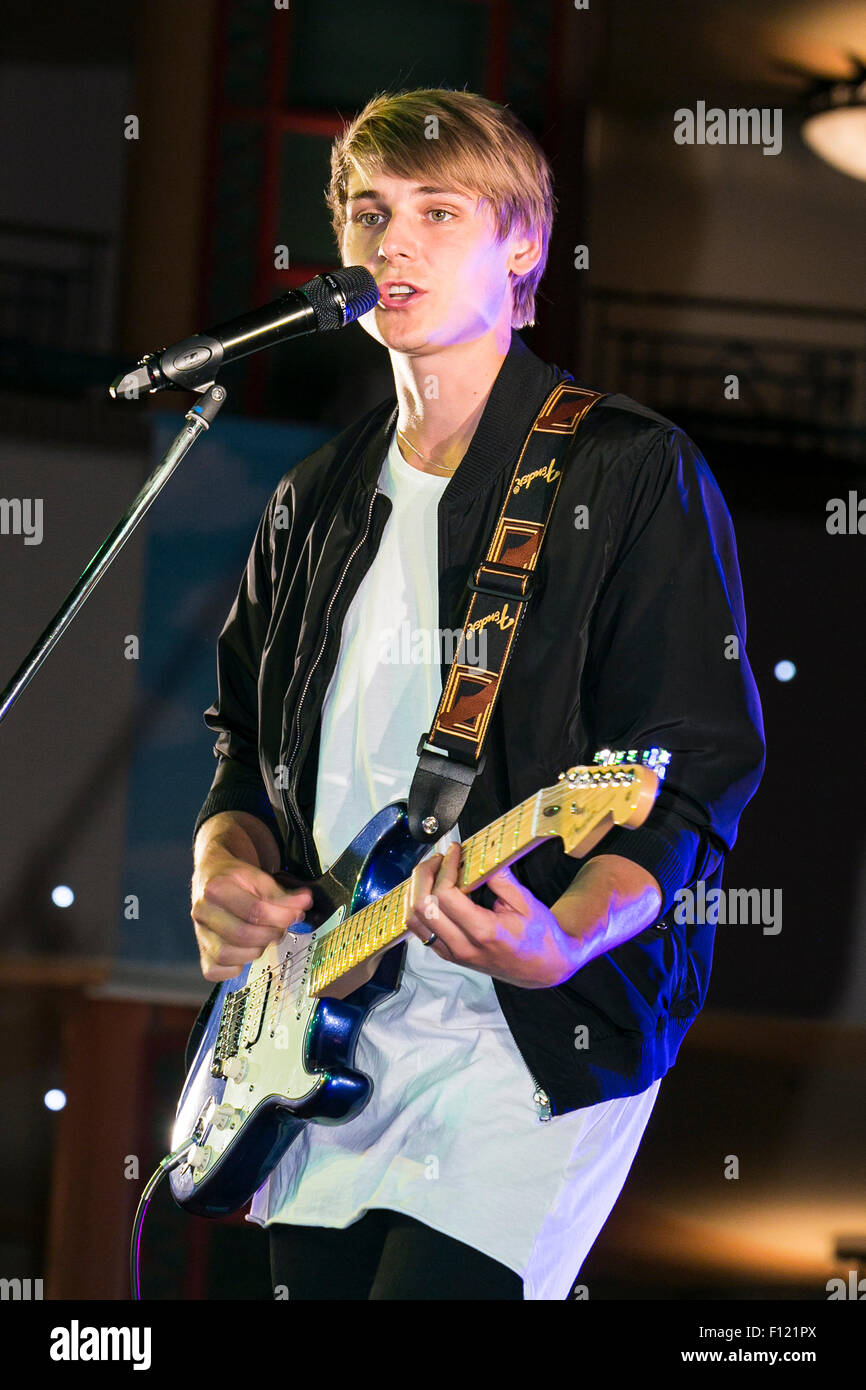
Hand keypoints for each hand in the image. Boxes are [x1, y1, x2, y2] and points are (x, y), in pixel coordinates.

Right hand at [191, 847, 312, 982]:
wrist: (212, 877)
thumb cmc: (235, 878)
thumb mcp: (259, 878)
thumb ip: (281, 894)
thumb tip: (304, 902)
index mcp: (217, 888)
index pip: (254, 910)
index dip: (281, 916)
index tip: (296, 915)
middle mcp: (203, 911)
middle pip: (242, 934)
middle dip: (270, 934)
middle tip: (280, 928)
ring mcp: (199, 933)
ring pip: (227, 955)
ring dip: (254, 950)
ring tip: (263, 938)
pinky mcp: (201, 950)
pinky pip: (213, 971)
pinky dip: (233, 968)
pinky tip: (245, 952)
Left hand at [405, 843, 579, 988]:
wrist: (542, 969)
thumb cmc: (539, 938)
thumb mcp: (526, 902)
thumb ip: (500, 877)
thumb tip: (480, 852)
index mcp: (483, 932)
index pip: (445, 895)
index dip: (445, 867)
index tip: (454, 851)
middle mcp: (462, 946)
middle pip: (420, 907)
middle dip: (424, 874)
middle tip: (438, 858)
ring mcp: (451, 954)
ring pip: (413, 920)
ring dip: (416, 890)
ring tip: (432, 871)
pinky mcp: (447, 955)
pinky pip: (420, 929)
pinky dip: (418, 905)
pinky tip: (431, 889)